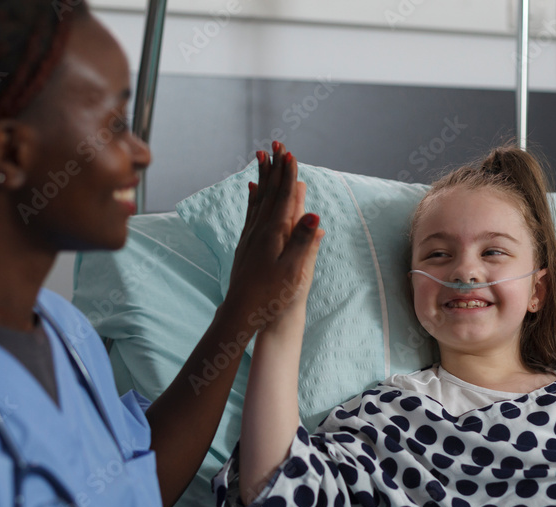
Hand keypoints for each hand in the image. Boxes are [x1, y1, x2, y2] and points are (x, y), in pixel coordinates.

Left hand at [225, 141, 323, 333]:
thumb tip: (315, 216)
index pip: (283, 198)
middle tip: (276, 144)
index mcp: (273, 234)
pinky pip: (251, 212)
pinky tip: (252, 190)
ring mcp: (250, 236)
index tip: (290, 153)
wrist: (241, 312)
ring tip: (263, 158)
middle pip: (269, 192)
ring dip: (264, 177)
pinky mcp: (246, 244)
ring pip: (259, 199)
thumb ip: (303, 243)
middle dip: (275, 168)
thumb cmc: (270, 296)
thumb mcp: (293, 272)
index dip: (288, 175)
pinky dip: (254, 197)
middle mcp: (259, 230)